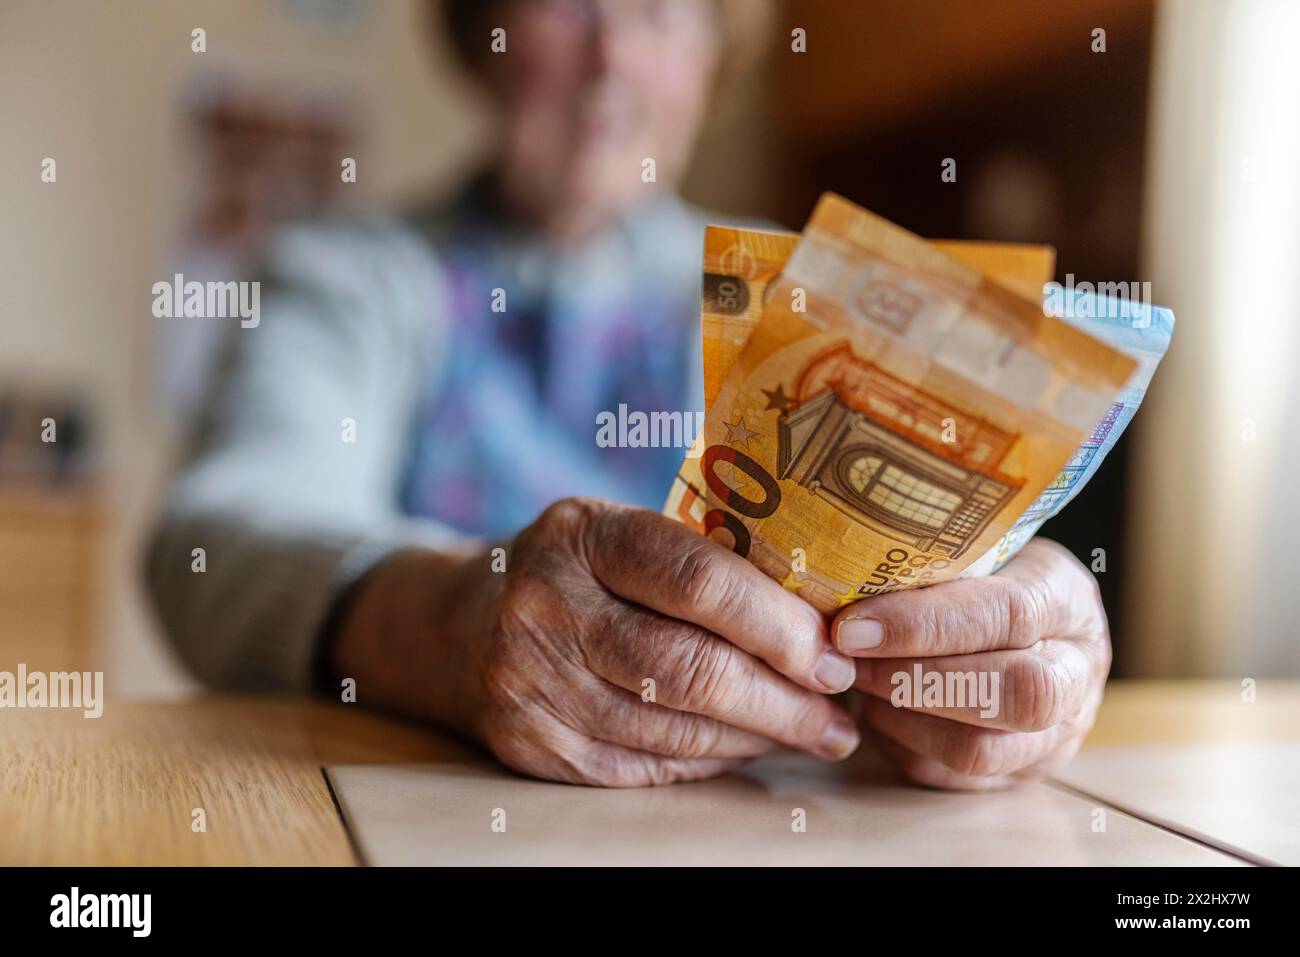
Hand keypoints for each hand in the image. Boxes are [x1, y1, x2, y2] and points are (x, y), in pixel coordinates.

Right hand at [333, 498, 860, 786]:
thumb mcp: (617, 531)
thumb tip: (822, 616)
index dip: (778, 624)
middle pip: (690, 667)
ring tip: (811, 732)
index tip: (833, 653)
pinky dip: (710, 761)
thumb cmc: (576, 571)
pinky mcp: (532, 745)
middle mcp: (546, 607)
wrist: (460, 627)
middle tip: (839, 711)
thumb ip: (700, 557)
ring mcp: (532, 683)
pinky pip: (646, 766)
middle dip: (782, 699)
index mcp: (581, 534)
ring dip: (758, 737)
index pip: (697, 580)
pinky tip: (747, 747)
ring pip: (674, 728)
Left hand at [832, 538, 1109, 789]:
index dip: (925, 625)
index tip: (853, 626)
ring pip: (984, 749)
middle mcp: (1079, 669)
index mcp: (1067, 597)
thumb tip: (848, 577)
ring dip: (904, 720)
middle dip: (916, 680)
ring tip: (857, 684)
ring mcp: (1062, 729)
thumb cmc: (985, 572)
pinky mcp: (1028, 769)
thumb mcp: (974, 548)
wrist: (1027, 617)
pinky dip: (906, 747)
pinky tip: (877, 711)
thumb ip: (932, 564)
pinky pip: (958, 777)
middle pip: (1015, 693)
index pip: (1009, 614)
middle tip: (848, 661)